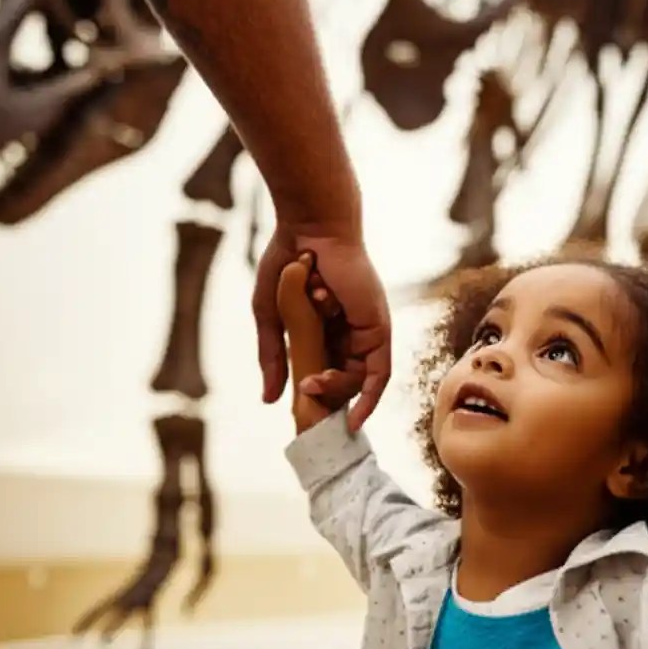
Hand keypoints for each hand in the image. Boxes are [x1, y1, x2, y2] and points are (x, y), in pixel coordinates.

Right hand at [253, 221, 389, 430]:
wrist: (310, 229)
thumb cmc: (287, 263)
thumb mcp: (272, 316)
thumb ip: (273, 357)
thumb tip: (269, 400)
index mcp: (323, 330)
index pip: (322, 373)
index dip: (313, 396)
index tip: (298, 411)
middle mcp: (348, 333)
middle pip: (341, 381)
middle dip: (322, 396)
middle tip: (303, 396)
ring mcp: (365, 331)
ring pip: (355, 380)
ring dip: (333, 388)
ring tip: (311, 382)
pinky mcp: (378, 328)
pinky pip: (378, 372)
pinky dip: (369, 397)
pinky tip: (353, 419)